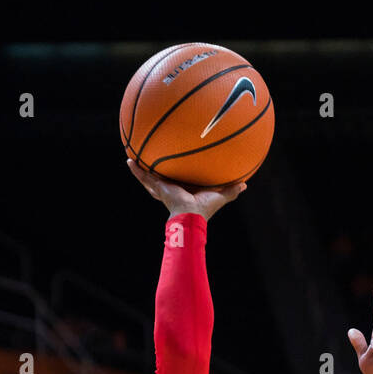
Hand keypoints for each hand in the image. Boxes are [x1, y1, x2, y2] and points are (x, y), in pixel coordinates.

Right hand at [127, 159, 246, 220]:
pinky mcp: (158, 187)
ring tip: (132, 157)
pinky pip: (144, 177)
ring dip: (141, 169)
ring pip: (149, 177)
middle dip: (157, 172)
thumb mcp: (219, 196)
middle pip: (161, 179)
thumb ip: (230, 190)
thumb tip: (244, 184)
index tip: (176, 168)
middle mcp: (170, 189)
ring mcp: (162, 188)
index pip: (178, 182)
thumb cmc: (204, 209)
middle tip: (151, 162)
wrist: (191, 216)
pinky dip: (136, 171)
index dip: (177, 177)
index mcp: (183, 191)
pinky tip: (128, 160)